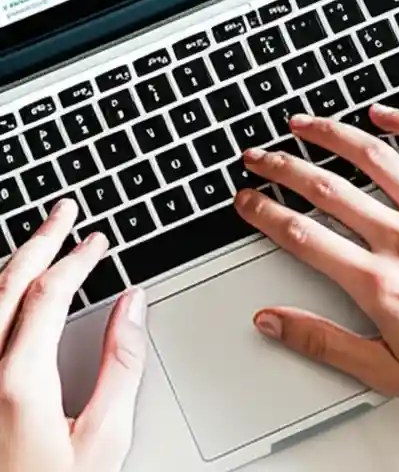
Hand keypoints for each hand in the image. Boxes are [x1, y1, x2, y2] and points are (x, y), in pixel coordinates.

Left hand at [0, 200, 146, 471]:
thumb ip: (120, 366)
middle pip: (3, 284)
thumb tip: (132, 308)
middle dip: (38, 240)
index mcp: (16, 383)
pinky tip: (2, 293)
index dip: (76, 258)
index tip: (98, 240)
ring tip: (34, 240)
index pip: (46, 294)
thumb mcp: (103, 440)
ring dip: (8, 263)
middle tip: (63, 210)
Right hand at [235, 106, 398, 469]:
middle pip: (328, 188)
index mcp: (381, 284)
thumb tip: (272, 321)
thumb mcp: (390, 372)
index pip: (303, 235)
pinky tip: (386, 113)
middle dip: (284, 167)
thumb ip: (323, 342)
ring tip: (305, 123)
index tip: (247, 199)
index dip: (265, 212)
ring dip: (333, 134)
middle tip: (260, 157)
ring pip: (377, 158)